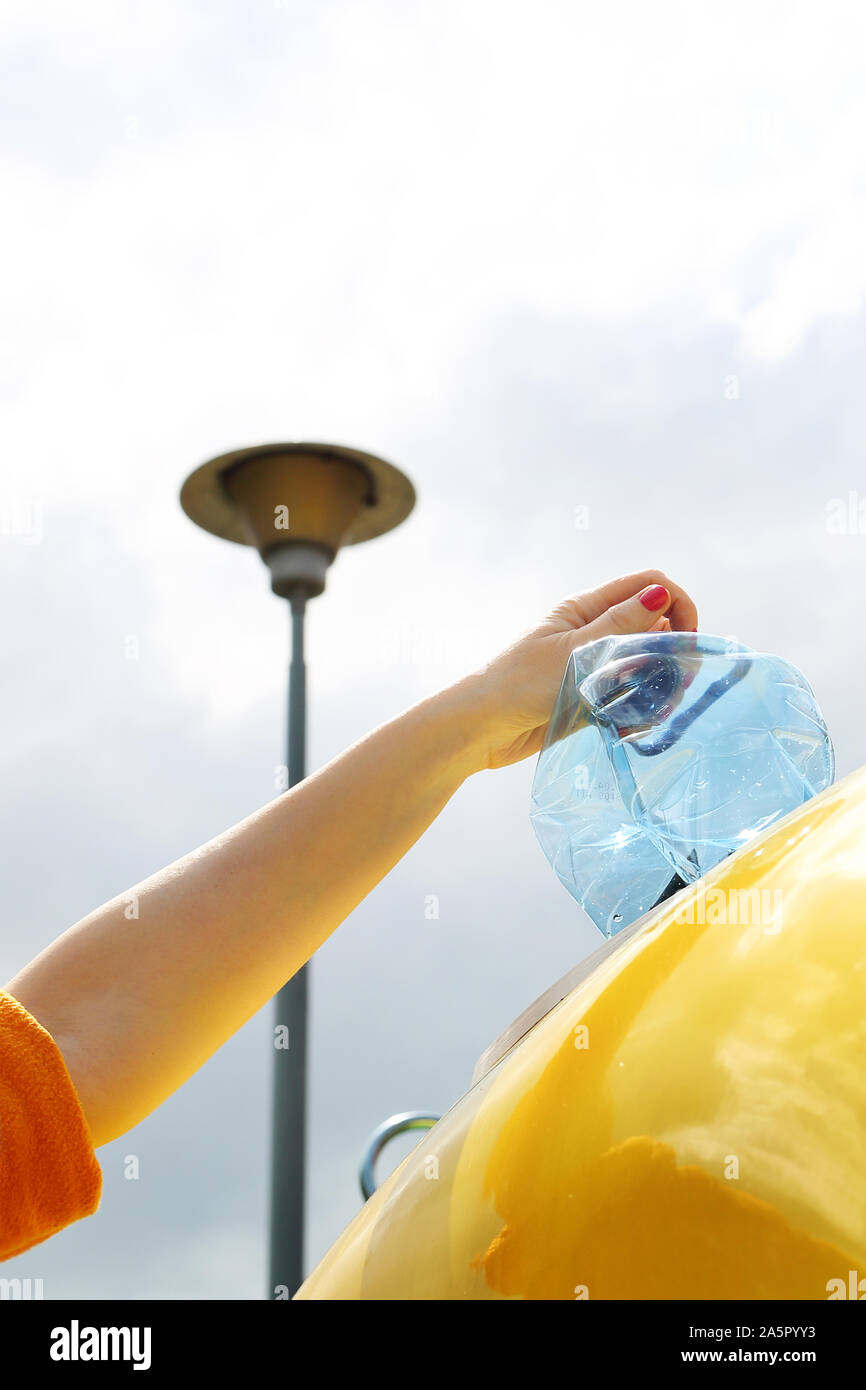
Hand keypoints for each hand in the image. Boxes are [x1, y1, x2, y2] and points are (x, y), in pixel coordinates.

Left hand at [462, 570, 698, 769]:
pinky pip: (628, 696)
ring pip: (643, 664)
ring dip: (659, 682)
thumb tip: (660, 594)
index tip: (686, 637)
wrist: (481, 730)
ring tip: (658, 707)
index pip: (646, 585)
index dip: (676, 602)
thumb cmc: (518, 684)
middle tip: (679, 680)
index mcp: (586, 609)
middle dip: (672, 648)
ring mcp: (593, 666)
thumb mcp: (574, 652)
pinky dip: (640, 707)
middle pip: (651, 626)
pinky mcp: (590, 700)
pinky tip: (638, 724)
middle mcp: (593, 632)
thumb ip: (619, 627)